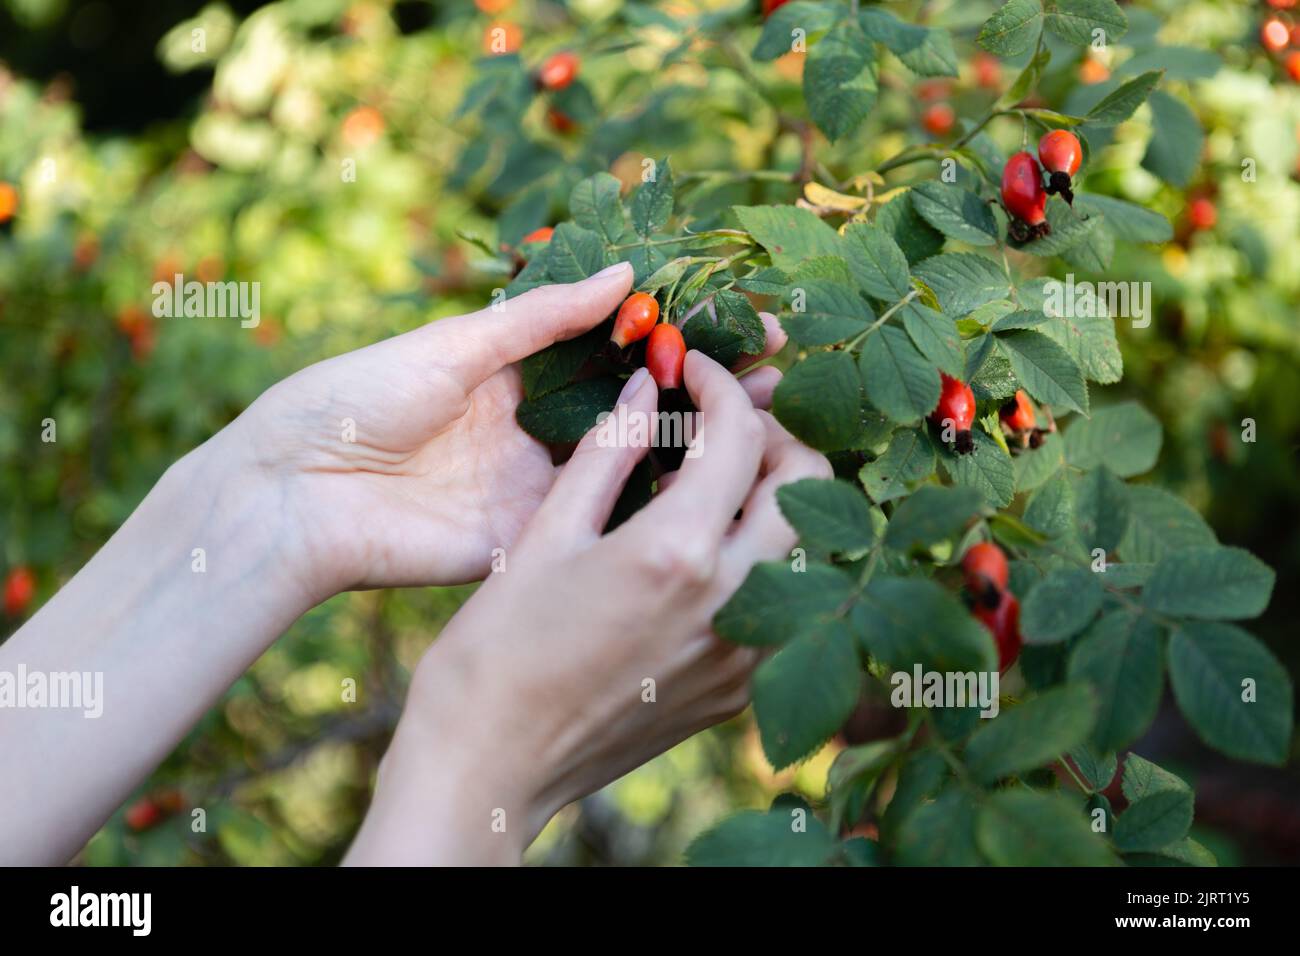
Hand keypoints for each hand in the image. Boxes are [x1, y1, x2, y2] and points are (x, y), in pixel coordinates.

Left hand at [217, 262, 786, 601]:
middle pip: (637, 408)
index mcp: (518, 373)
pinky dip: (652, 503)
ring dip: (695, 444)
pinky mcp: (530, 540)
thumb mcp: (455, 345)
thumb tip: (629, 272)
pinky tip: (714, 485)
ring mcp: (539, 488)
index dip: (679, 334)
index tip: (747, 319)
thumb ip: (542, 318)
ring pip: (631, 464)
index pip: (617, 349)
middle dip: (706, 391)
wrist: (294, 496)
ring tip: (770, 420)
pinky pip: (599, 521)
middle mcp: (539, 430)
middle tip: (780, 373)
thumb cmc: (357, 399)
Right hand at [347, 351, 830, 863]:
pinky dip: (759, 558)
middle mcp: (733, 604)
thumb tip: (645, 388)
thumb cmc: (495, 650)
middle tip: (716, 425)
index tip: (689, 369)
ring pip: (807, 546)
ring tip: (712, 484)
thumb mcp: (544, 535)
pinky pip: (780, 605)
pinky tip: (701, 552)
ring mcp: (744, 655)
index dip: (719, 383)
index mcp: (679, 552)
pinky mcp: (738, 691)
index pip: (741, 433)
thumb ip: (607, 452)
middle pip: (808, 483)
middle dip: (772, 434)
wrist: (489, 767)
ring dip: (774, 498)